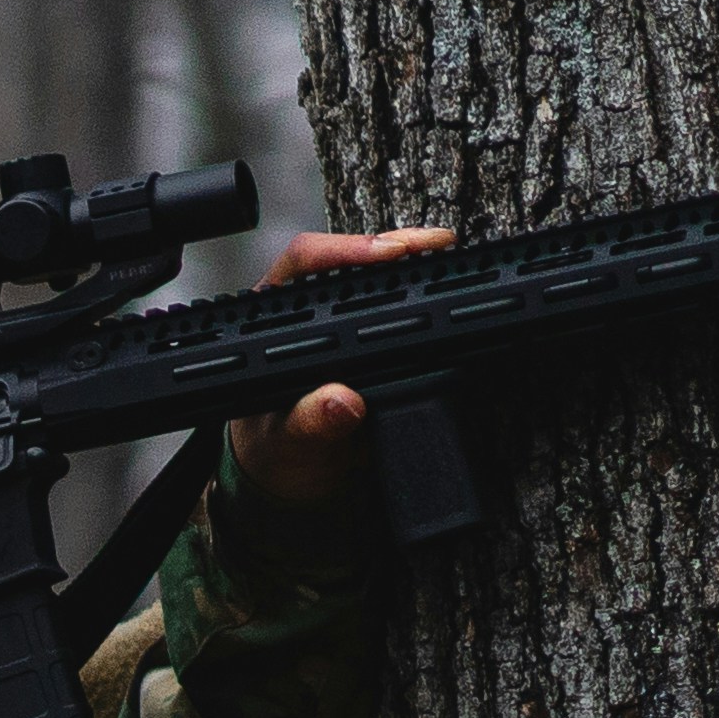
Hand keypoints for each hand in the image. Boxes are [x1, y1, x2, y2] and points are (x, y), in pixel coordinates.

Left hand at [232, 221, 457, 516]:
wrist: (296, 474)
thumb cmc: (276, 448)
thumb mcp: (285, 443)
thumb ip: (307, 425)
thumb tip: (340, 402)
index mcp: (270, 322)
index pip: (301, 263)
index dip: (342, 250)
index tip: (384, 254)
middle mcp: (305, 310)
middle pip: (347, 256)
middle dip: (393, 243)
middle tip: (433, 245)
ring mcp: (341, 320)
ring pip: (375, 271)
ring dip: (413, 256)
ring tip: (444, 251)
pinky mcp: (372, 335)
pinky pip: (397, 300)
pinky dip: (425, 287)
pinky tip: (448, 280)